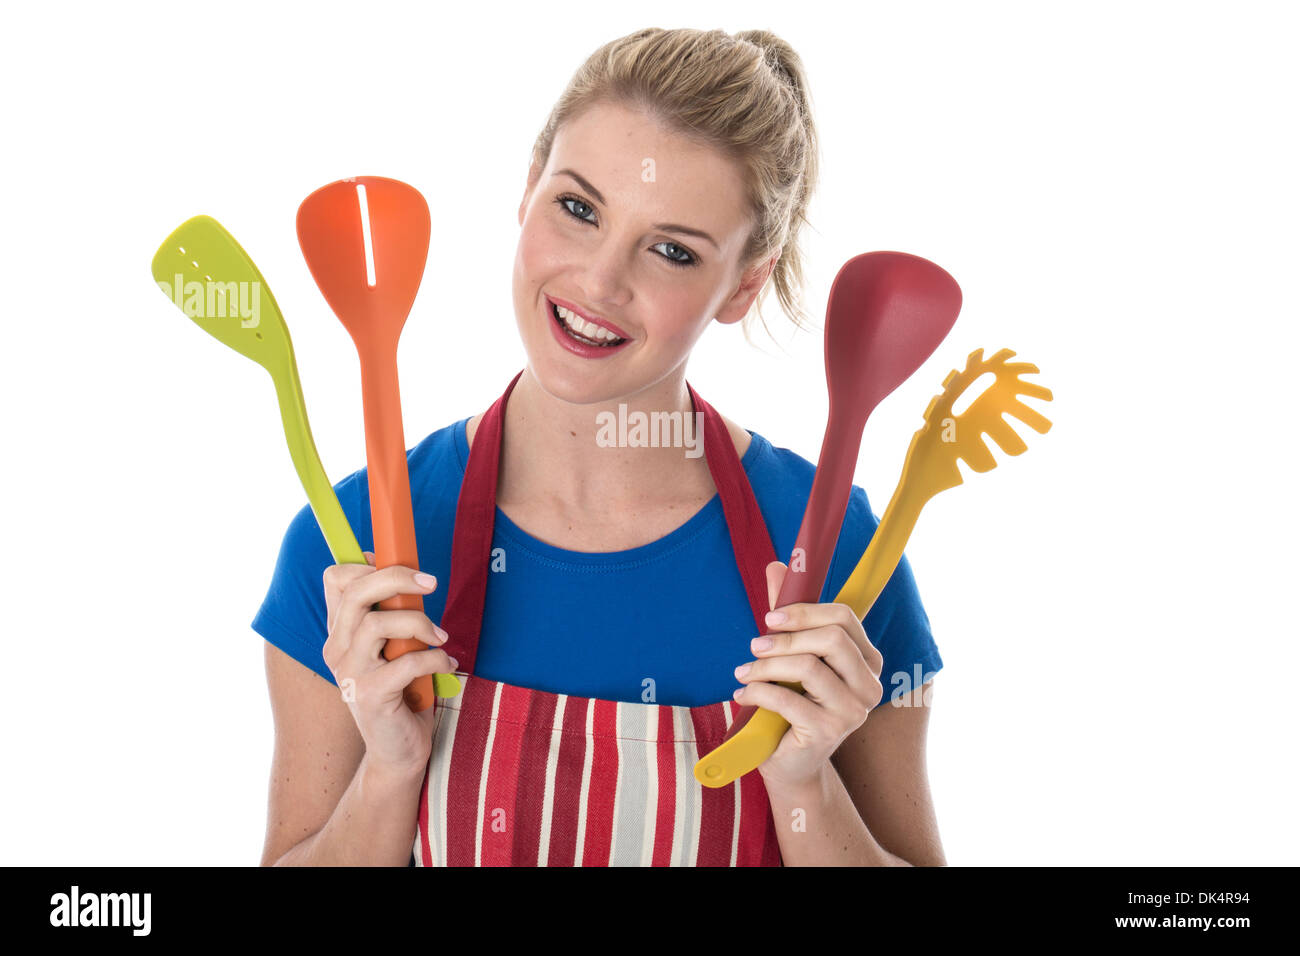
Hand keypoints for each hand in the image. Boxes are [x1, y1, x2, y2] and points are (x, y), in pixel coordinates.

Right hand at [320, 551, 457, 776]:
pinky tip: (446, 665)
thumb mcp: (394, 647)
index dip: (365, 565)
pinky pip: (406, 662)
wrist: (397, 751)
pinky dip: (434, 658)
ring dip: (419, 623)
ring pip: (377, 625)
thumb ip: (393, 616)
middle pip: (355, 594)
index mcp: (340, 632)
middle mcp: (336, 649)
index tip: (399, 569)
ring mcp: (349, 674)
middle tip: (431, 583)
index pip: (335, 580)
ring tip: (440, 637)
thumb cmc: (402, 693)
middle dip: (397, 579)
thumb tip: (408, 575)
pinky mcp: (369, 696)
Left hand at [732, 560, 883, 791]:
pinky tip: (743, 695)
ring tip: (743, 673)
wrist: (788, 760)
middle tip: (754, 646)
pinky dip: (758, 692)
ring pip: (809, 668)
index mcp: (866, 659)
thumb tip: (777, 566)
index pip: (845, 617)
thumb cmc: (791, 703)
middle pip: (832, 639)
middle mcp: (869, 684)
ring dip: (766, 667)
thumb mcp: (790, 655)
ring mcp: (854, 711)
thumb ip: (788, 614)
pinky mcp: (829, 732)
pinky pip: (788, 699)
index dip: (804, 612)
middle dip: (785, 638)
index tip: (769, 617)